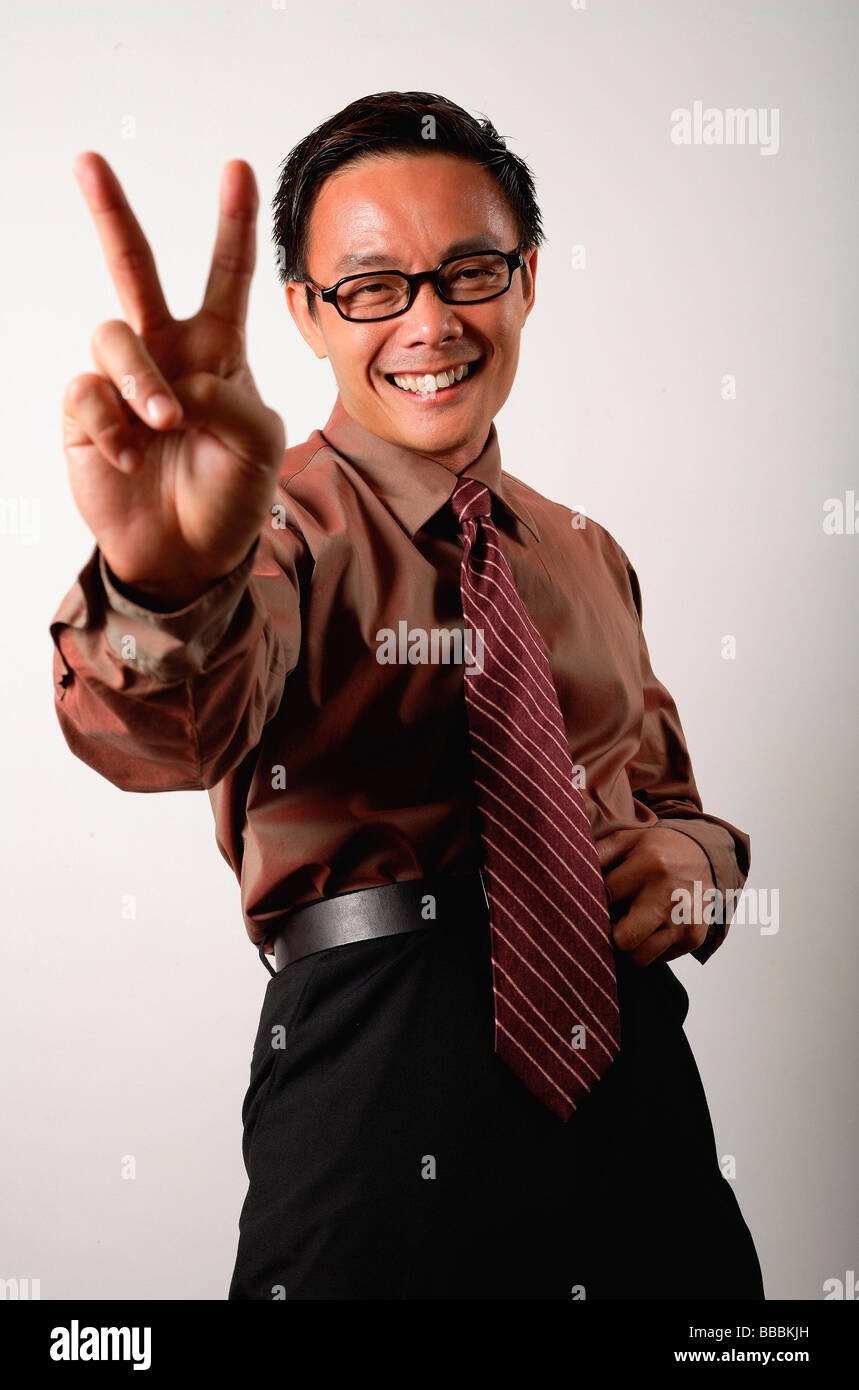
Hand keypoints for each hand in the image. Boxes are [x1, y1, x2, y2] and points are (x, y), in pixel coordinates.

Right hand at [62, 152, 284, 605]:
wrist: (186, 555)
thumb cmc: (230, 495)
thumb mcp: (260, 446)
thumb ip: (232, 401)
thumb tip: (176, 382)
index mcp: (218, 352)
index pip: (227, 278)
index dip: (233, 224)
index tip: (238, 168)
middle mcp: (165, 354)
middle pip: (136, 269)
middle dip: (112, 214)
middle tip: (89, 162)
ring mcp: (121, 382)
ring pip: (114, 336)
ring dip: (141, 380)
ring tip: (162, 423)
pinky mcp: (86, 414)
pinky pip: (87, 393)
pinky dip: (111, 426)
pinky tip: (129, 458)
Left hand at [596, 826, 714, 965]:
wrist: (706, 856)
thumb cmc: (656, 849)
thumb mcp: (627, 840)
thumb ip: (596, 854)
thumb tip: (565, 874)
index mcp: (650, 864)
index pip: (606, 898)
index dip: (590, 904)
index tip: (587, 903)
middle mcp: (670, 895)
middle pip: (623, 940)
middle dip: (608, 935)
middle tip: (606, 923)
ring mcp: (686, 919)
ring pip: (639, 957)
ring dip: (627, 946)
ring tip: (626, 926)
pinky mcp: (694, 937)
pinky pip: (658, 959)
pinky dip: (647, 949)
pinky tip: (647, 928)